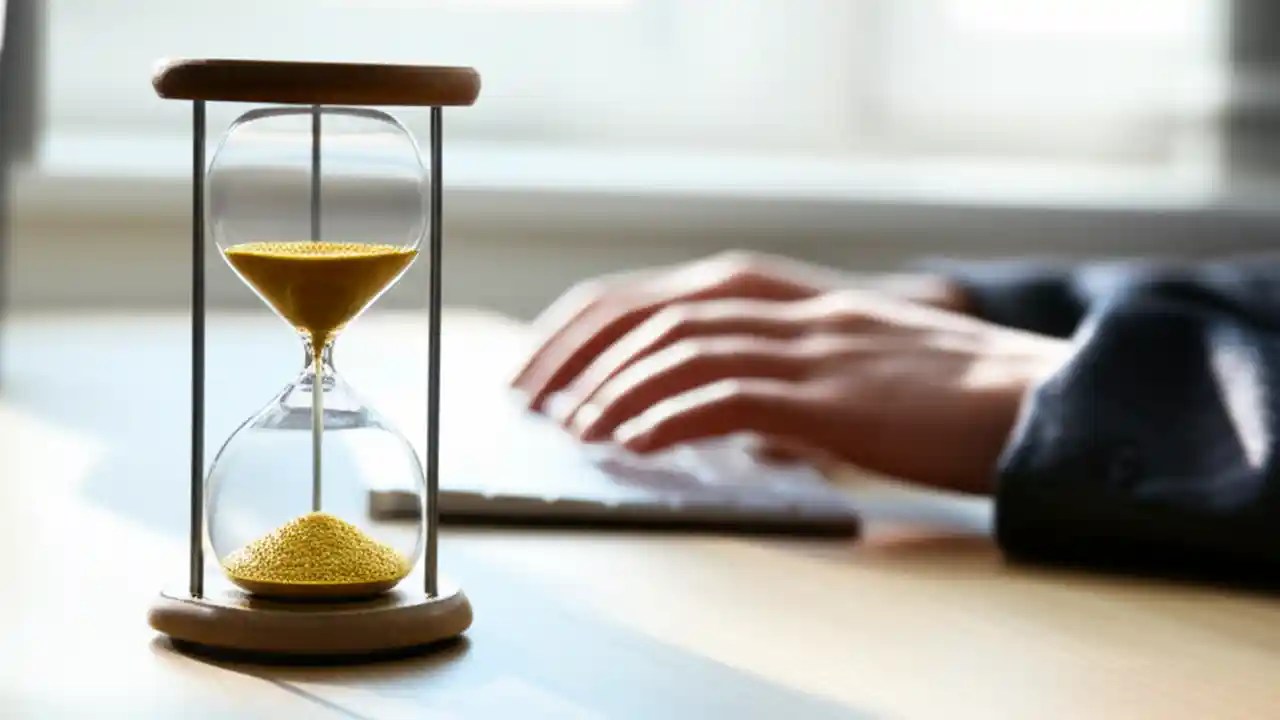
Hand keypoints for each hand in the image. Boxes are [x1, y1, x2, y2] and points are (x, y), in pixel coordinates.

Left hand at [511, 251, 964, 409]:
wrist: (1039, 403)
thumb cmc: (946, 400)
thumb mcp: (849, 377)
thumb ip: (781, 384)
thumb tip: (713, 427)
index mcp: (793, 299)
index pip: (670, 292)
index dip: (598, 324)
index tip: (551, 363)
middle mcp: (795, 309)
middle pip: (661, 306)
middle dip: (583, 347)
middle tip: (532, 392)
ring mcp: (816, 347)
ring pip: (687, 346)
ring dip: (618, 388)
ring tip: (576, 427)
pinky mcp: (837, 396)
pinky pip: (732, 395)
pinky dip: (671, 417)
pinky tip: (635, 443)